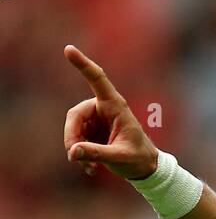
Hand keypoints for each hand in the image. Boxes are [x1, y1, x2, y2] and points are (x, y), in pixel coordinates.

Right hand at [63, 44, 157, 180]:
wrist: (145, 168)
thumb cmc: (138, 159)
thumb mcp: (119, 158)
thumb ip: (97, 154)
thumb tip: (72, 151)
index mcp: (115, 105)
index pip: (97, 79)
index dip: (83, 64)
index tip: (68, 49)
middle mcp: (103, 108)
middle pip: (75, 115)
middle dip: (72, 137)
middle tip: (74, 157)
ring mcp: (96, 119)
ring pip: (73, 128)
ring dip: (77, 148)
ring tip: (90, 167)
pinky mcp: (92, 130)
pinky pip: (77, 139)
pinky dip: (80, 154)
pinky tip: (91, 168)